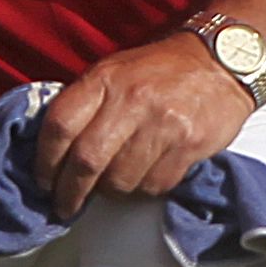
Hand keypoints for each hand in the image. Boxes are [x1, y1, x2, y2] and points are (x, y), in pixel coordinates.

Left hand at [33, 33, 253, 219]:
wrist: (221, 61)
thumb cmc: (159, 71)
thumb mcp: (115, 72)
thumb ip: (86, 104)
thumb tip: (53, 152)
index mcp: (105, 79)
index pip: (60, 125)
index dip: (45, 161)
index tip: (44, 181)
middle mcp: (131, 100)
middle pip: (86, 161)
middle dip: (70, 192)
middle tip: (66, 206)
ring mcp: (162, 123)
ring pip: (120, 181)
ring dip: (111, 192)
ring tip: (114, 184)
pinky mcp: (188, 144)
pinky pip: (153, 185)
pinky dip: (144, 189)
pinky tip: (146, 175)